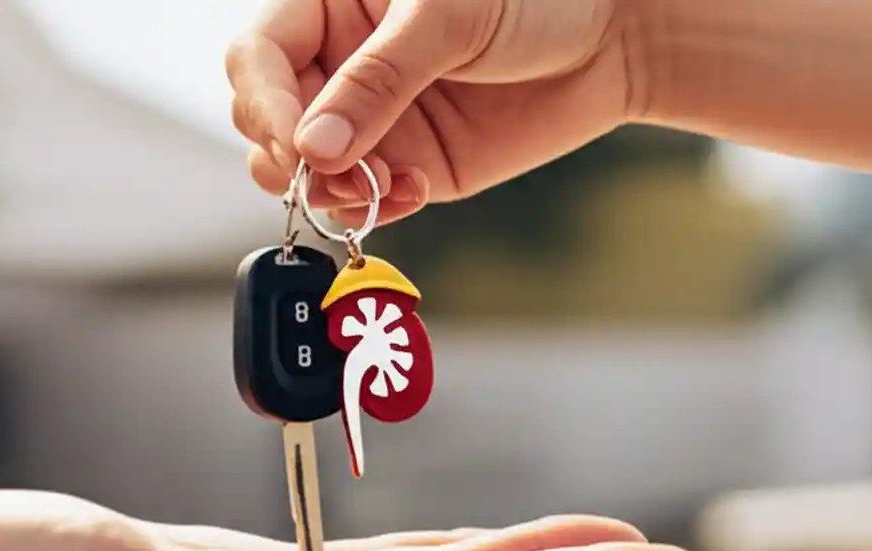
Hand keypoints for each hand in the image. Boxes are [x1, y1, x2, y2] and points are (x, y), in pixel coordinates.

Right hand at [227, 0, 631, 225]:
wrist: (613, 41)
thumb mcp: (447, 16)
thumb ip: (377, 80)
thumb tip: (315, 147)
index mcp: (329, 5)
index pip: (259, 56)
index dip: (266, 102)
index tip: (299, 143)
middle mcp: (338, 64)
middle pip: (267, 119)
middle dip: (290, 154)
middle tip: (335, 171)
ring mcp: (367, 121)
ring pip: (303, 172)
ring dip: (329, 190)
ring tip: (381, 183)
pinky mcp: (401, 166)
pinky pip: (357, 202)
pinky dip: (370, 210)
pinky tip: (409, 190)